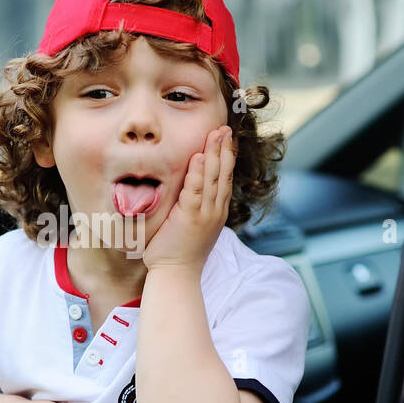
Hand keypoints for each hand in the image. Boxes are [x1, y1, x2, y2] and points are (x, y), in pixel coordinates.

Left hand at [142, 125, 234, 271]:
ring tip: (217, 133)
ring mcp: (205, 213)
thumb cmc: (179, 252)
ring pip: (212, 178)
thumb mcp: (192, 226)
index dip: (227, 157)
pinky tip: (198, 155)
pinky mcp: (191, 217)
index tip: (226, 138)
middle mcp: (215, 210)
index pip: (224, 178)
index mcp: (216, 211)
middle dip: (225, 149)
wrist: (176, 274)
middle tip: (225, 128)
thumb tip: (188, 193)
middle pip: (223, 174)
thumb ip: (193, 208)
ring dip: (215, 153)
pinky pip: (195, 190)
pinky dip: (197, 172)